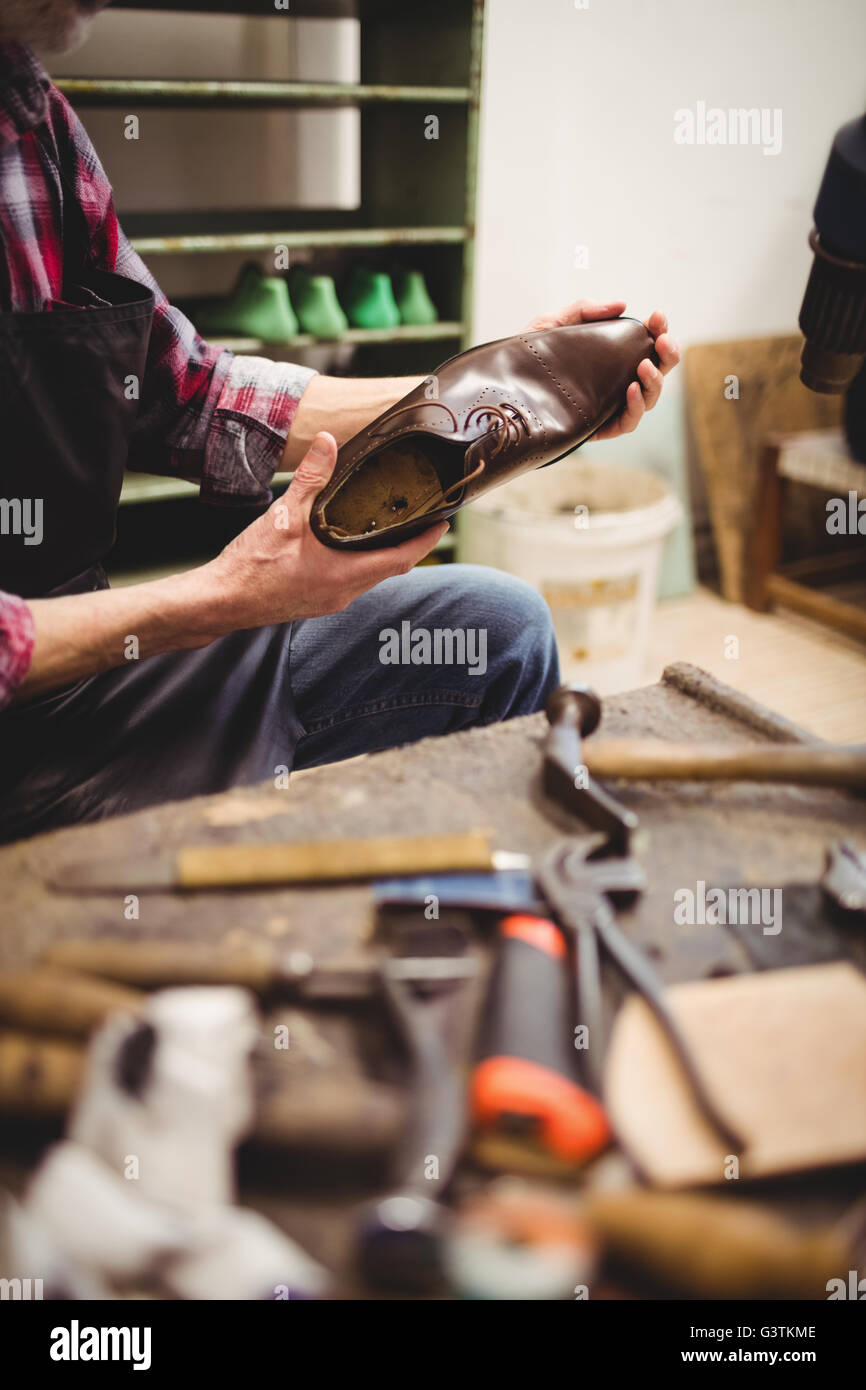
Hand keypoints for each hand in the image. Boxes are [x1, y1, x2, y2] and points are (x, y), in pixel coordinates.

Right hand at [210, 432, 446, 625]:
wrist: (221, 601)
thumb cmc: (251, 565)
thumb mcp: (283, 515)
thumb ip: (310, 479)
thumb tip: (329, 443)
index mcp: (344, 573)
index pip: (402, 558)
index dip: (426, 540)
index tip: (443, 522)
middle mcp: (344, 593)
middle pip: (391, 568)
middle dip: (409, 545)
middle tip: (422, 519)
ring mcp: (330, 601)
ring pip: (370, 576)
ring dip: (383, 555)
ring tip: (390, 528)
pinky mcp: (316, 602)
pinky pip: (350, 582)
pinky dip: (360, 563)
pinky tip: (347, 546)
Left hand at [524, 299, 679, 439]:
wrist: (500, 390)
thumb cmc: (528, 357)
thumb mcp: (551, 324)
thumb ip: (584, 311)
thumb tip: (621, 305)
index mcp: (610, 356)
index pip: (646, 343)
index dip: (659, 329)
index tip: (656, 316)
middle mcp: (614, 381)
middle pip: (657, 371)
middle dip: (668, 354)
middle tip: (662, 341)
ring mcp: (608, 405)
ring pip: (649, 398)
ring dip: (655, 381)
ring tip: (643, 365)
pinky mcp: (597, 427)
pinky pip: (628, 422)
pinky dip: (636, 406)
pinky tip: (631, 390)